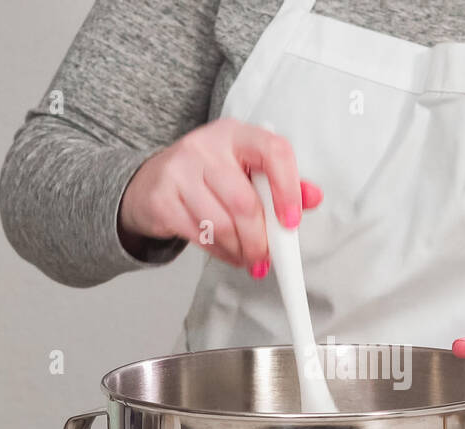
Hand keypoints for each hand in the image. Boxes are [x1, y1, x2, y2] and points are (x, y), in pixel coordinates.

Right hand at [118, 118, 323, 277]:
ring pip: (222, 225)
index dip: (288, 189)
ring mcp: (179, 171)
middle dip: (260, 239)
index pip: (273, 151)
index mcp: (236, 134)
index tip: (291, 221)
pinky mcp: (162, 199)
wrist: (150, 183)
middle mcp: (206, 146)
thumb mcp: (244, 170)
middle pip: (244, 202)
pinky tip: (227, 252)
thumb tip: (314, 197)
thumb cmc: (207, 177)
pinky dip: (221, 252)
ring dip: (240, 250)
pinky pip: (200, 236)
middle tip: (267, 257)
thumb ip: (281, 183)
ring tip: (248, 257)